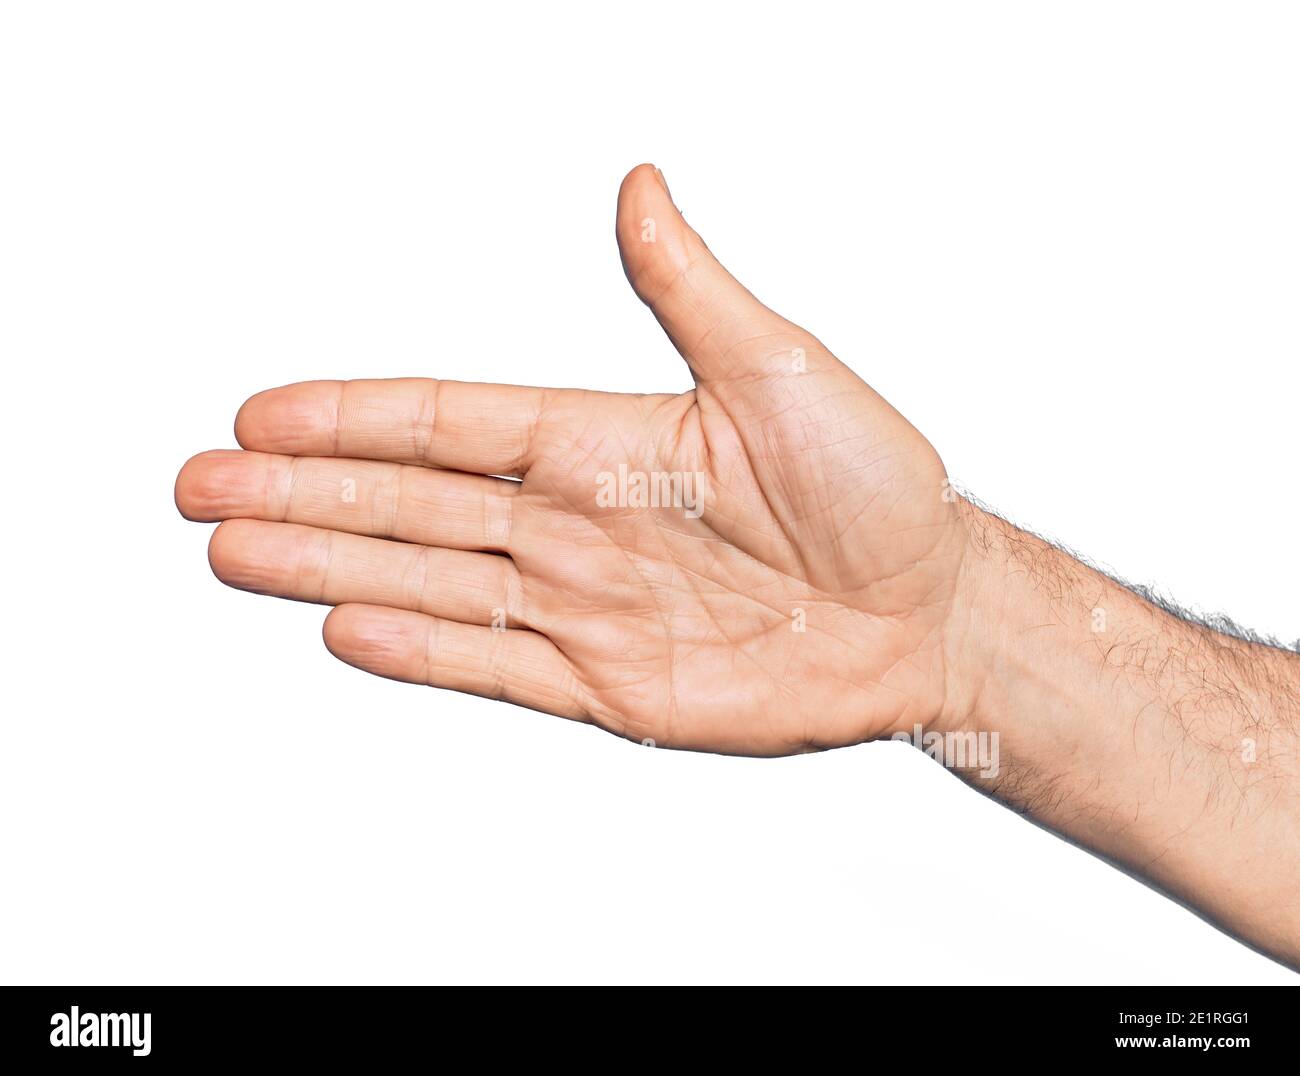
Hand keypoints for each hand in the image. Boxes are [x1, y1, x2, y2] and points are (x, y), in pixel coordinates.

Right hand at [176, 164, 970, 754]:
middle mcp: (579, 521)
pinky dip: (421, 649)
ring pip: (432, 581)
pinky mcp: (613, 685)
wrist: (927, 611)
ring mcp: (588, 606)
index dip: (354, 417)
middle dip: (305, 492)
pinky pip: (498, 664)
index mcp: (605, 440)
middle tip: (203, 485)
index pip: (450, 421)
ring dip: (331, 564)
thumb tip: (641, 188)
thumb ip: (689, 290)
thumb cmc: (876, 487)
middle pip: (412, 503)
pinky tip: (349, 625)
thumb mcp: (782, 369)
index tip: (266, 412)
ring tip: (238, 552)